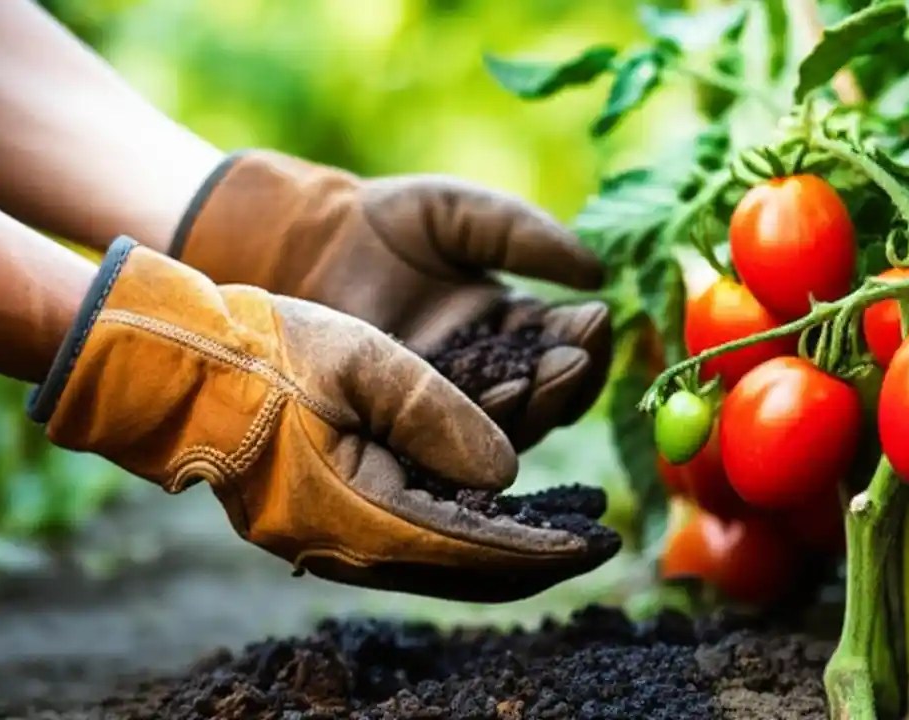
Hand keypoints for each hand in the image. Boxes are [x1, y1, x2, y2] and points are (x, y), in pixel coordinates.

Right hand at [28, 238, 617, 600]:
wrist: (184, 369)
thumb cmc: (267, 356)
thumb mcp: (365, 363)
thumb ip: (442, 416)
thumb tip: (509, 473)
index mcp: (365, 518)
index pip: (481, 551)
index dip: (550, 548)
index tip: (604, 539)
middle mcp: (356, 547)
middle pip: (471, 571)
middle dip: (540, 556)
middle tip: (600, 538)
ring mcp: (341, 542)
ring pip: (447, 563)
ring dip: (509, 547)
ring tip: (565, 524)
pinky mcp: (335, 523)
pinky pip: (419, 543)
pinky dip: (469, 533)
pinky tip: (499, 510)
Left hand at [170, 150, 610, 450]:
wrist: (309, 243)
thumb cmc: (389, 222)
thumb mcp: (469, 216)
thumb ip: (528, 239)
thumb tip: (599, 274)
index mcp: (513, 329)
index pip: (567, 347)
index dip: (587, 340)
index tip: (596, 319)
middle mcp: (490, 374)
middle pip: (547, 394)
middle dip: (567, 379)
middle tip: (575, 359)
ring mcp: (449, 404)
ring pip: (509, 423)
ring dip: (533, 405)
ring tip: (540, 377)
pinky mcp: (406, 424)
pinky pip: (452, 435)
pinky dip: (477, 423)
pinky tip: (494, 397)